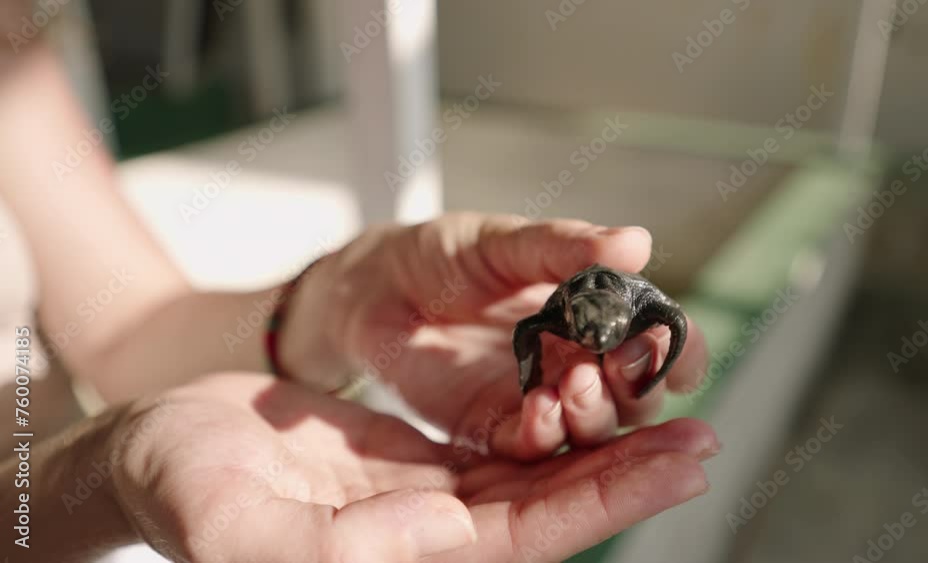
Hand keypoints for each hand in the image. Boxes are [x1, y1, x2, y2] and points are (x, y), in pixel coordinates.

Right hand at [110, 373, 717, 561]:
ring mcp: (424, 503)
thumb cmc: (177, 490)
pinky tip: (579, 393)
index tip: (680, 460)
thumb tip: (446, 537)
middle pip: (547, 509)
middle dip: (626, 471)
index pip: (525, 542)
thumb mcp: (233, 524)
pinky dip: (541, 417)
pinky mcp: (413, 466)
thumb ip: (334, 549)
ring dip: (596, 442)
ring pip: (531, 474)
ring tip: (663, 406)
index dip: (605, 502)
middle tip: (702, 430)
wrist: (153, 449)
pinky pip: (494, 442)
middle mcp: (427, 542)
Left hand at [282, 213, 708, 458]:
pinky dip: (544, 433)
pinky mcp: (494, 428)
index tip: (669, 341)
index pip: (658, 343)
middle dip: (638, 385)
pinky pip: (533, 447)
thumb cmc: (442, 255)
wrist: (373, 287)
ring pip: (593, 430)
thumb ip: (564, 246)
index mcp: (595, 315)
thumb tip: (635, 241)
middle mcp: (578, 362)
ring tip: (575, 382)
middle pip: (637, 396)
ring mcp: (539, 398)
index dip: (676, 348)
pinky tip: (538, 409)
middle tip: (618, 362)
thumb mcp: (503, 241)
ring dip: (595, 413)